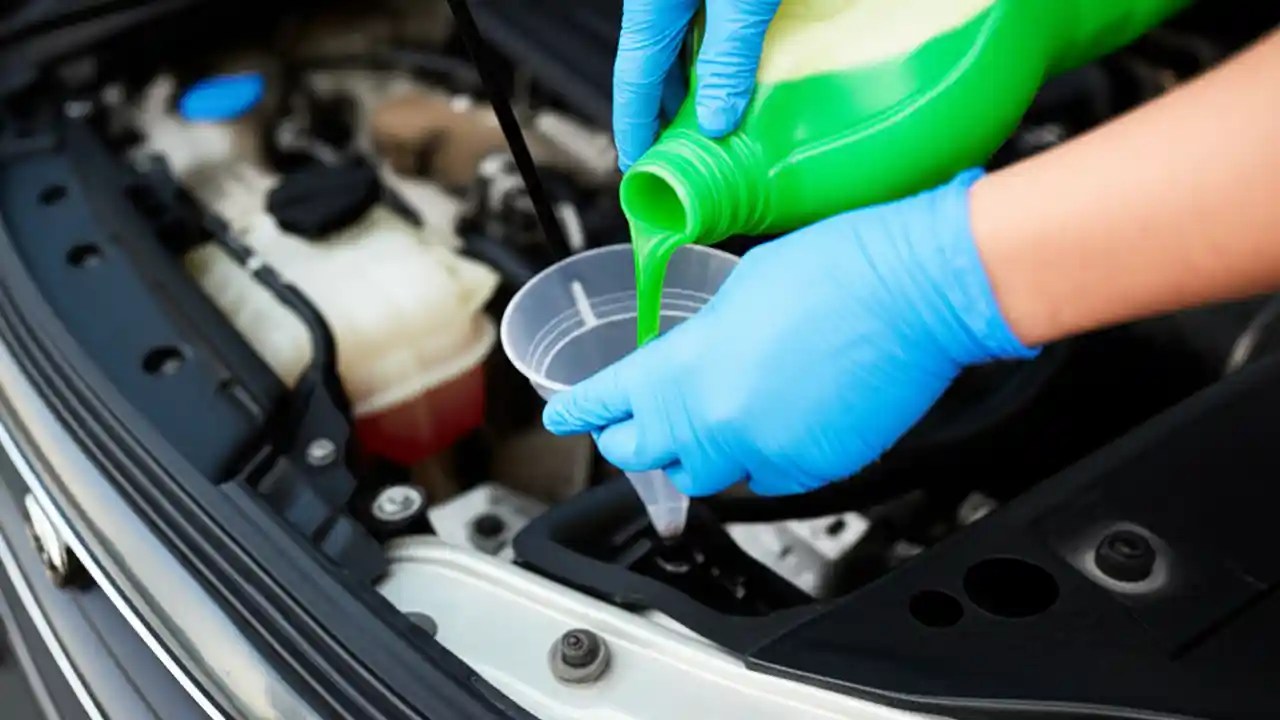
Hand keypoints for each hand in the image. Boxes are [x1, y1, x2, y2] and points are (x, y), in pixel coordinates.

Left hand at [543, 171, 1036, 496]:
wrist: (915, 289)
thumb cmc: (839, 267)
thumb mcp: (740, 288)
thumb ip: (703, 339)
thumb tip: (695, 355)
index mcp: (688, 370)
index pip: (612, 403)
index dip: (582, 412)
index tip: (564, 416)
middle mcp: (720, 423)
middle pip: (650, 455)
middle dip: (638, 439)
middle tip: (637, 425)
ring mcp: (769, 452)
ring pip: (712, 474)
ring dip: (706, 450)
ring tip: (724, 414)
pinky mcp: (817, 468)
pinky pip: (770, 477)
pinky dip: (764, 457)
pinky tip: (779, 419)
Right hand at [614, 0, 780, 169]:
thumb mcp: (739, 7)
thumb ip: (727, 60)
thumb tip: (716, 120)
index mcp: (649, 12)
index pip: (632, 85)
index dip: (634, 131)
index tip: (636, 165)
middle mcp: (655, 3)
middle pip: (652, 71)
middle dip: (665, 116)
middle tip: (678, 155)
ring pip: (675, 49)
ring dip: (690, 88)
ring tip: (709, 123)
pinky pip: (697, 28)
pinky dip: (707, 58)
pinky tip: (728, 72)